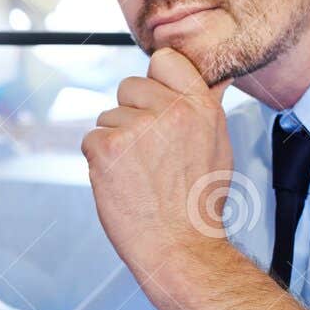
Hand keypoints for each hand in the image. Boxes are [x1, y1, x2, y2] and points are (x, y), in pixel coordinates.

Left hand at [81, 46, 232, 288]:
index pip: (165, 61)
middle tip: (147, 155)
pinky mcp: (108, 147)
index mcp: (200, 107)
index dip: (155, 81)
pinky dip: (99, 162)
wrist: (180, 249)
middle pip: (129, 86)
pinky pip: (91, 139)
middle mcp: (171, 111)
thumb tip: (211, 79)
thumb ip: (205, 109)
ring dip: (115, 142)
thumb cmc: (197, 207)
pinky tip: (122, 183)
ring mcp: (138, 128)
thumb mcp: (218, 147)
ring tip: (138, 175)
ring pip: (107, 116)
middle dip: (131, 115)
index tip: (155, 104)